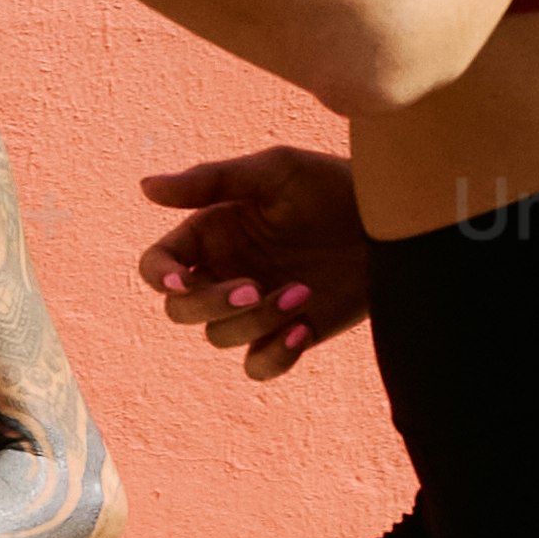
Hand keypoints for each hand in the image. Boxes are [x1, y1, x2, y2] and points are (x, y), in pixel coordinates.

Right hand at [137, 142, 375, 379]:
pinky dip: (274, 356)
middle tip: (253, 286)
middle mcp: (224, 274)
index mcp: (210, 235)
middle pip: (180, 310)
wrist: (393, 220)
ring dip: (255, 321)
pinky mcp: (288, 335)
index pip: (157, 265)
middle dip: (210, 304)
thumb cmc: (333, 185)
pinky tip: (304, 329)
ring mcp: (254, 309)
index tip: (180, 279)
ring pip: (219, 337)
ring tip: (302, 292)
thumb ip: (211, 181)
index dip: (158, 276)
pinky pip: (257, 366)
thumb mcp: (275, 171)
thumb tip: (145, 187)